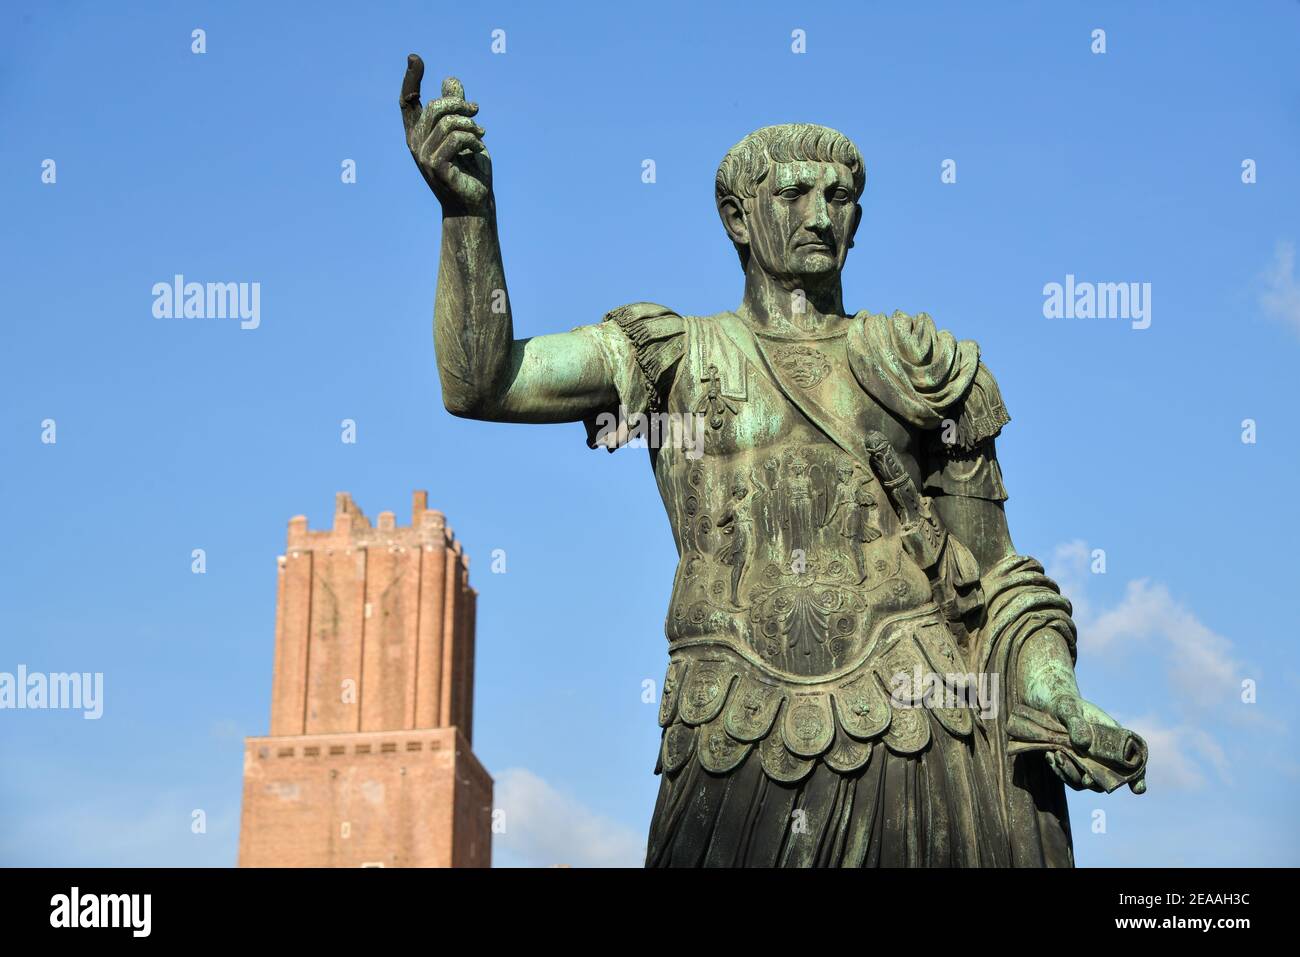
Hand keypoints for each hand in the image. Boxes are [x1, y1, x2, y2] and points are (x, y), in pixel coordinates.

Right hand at [400, 54, 492, 213]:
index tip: (415, 58)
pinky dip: (473, 139)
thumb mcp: (465, 133)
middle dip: (459, 104)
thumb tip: (450, 80)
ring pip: (448, 123)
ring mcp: (423, 157)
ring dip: (470, 125)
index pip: (407, 103)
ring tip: (481, 135)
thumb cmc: (469, 170)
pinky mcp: (436, 167)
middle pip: (435, 108)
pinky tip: (480, 147)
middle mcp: (416, 144)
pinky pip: (456, 139)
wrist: (474, 203)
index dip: (410, 80)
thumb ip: (456, 109)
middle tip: (477, 110)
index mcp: (418, 134)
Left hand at [1044, 692, 1147, 794]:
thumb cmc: (1066, 705)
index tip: (1138, 789)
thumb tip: (1083, 744)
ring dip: (1072, 775)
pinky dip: (1060, 772)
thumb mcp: (1069, 708)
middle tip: (1086, 779)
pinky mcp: (1074, 768)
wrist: (1048, 708)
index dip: (1137, 776)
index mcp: (1115, 740)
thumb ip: (1076, 723)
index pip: (1133, 761)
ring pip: (1086, 782)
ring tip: (1057, 755)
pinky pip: (1069, 779)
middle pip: (1108, 779)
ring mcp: (1089, 764)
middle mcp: (1105, 756)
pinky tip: (1050, 757)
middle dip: (1097, 782)